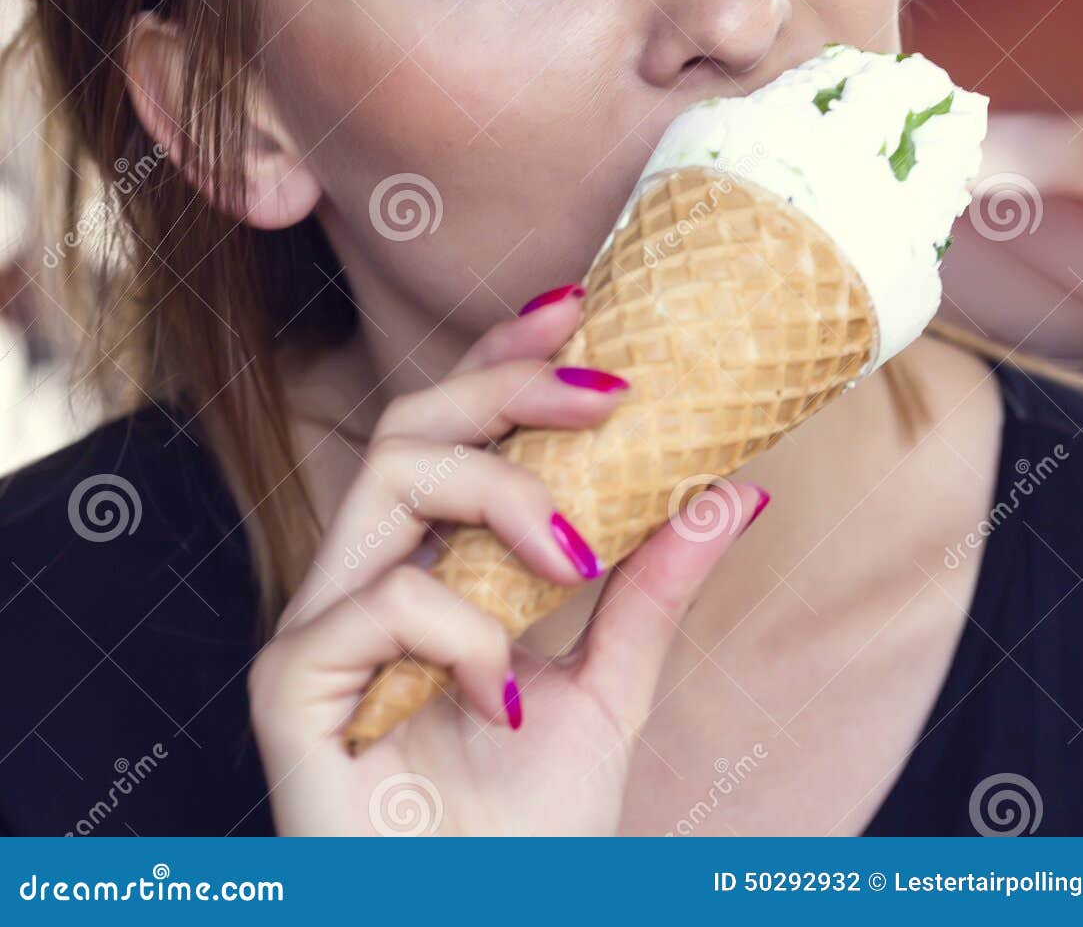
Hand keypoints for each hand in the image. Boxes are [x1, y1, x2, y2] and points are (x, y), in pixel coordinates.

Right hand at [248, 290, 768, 835]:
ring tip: (576, 561)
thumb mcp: (609, 688)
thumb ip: (653, 588)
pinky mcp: (290, 690)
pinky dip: (462, 633)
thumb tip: (735, 490)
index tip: (580, 305)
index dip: (503, 359)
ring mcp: (321, 630)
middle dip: (508, 385)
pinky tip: (508, 697)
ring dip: (503, 496)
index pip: (452, 429)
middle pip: (410, 424)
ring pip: (388, 477)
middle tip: (608, 390)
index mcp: (427, 570)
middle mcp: (365, 582)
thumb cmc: (525, 834)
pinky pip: (378, 604)